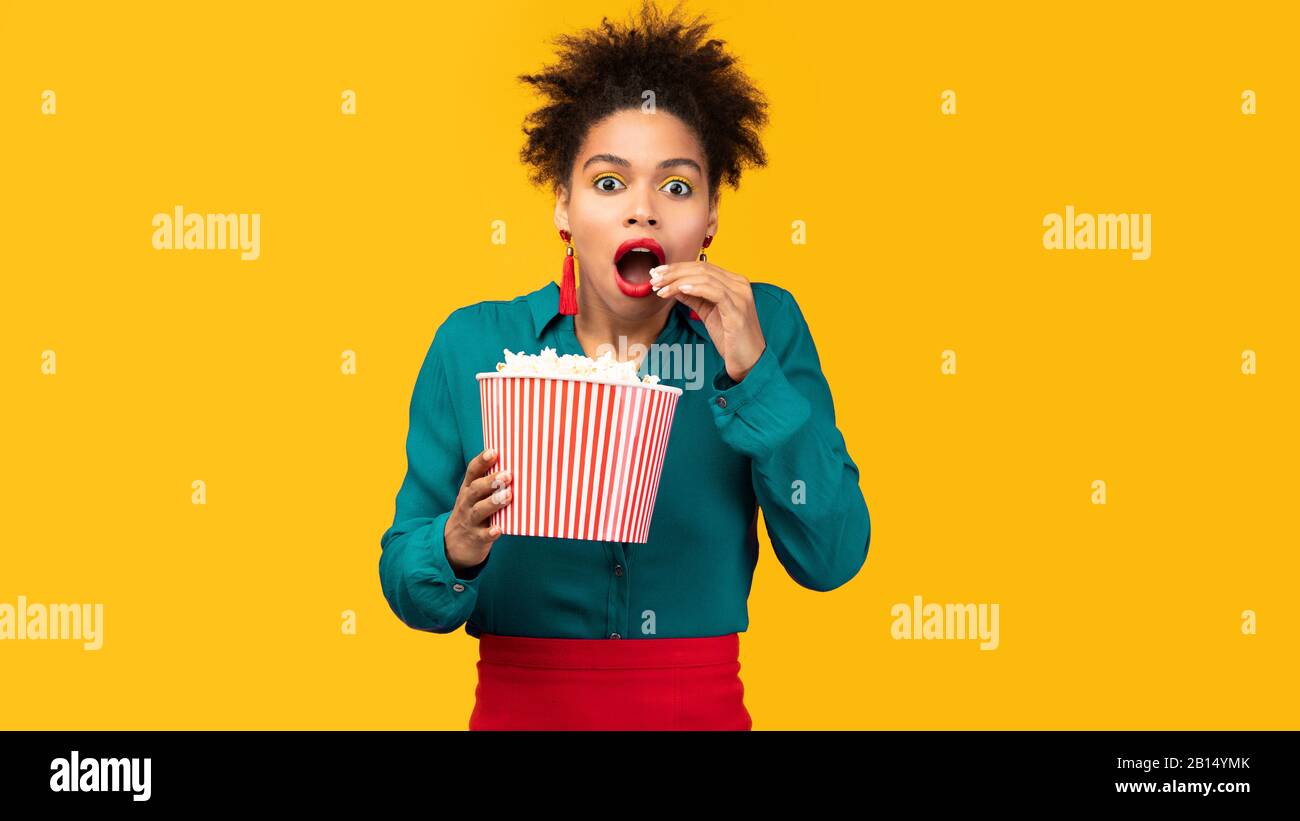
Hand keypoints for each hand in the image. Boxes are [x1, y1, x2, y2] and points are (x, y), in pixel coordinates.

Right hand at [443, 448, 512, 574]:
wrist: (451, 545)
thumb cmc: (471, 513)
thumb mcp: (474, 497)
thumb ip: (489, 483)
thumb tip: (516, 464)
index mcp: (468, 490)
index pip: (472, 472)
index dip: (482, 461)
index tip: (494, 452)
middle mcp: (467, 503)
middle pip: (475, 490)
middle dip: (490, 481)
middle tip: (508, 475)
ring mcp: (470, 521)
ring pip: (479, 511)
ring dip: (493, 503)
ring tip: (508, 496)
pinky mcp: (475, 538)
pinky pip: (482, 536)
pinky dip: (490, 532)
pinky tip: (499, 529)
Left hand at [650, 260, 765, 382]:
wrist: (749, 361)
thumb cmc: (730, 338)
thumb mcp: (708, 313)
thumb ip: (694, 297)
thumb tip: (674, 286)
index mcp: (734, 282)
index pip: (702, 267)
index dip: (677, 268)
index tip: (657, 274)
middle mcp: (739, 284)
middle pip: (702, 268)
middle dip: (674, 272)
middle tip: (654, 279)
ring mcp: (740, 296)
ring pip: (706, 277)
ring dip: (678, 281)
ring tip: (661, 288)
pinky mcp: (737, 310)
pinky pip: (715, 292)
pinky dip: (696, 288)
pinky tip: (680, 290)